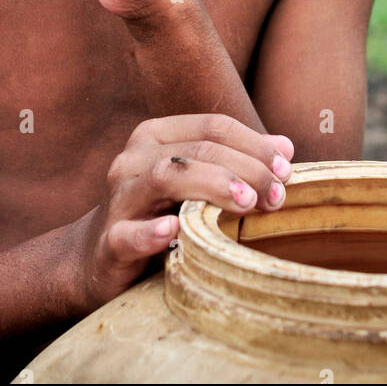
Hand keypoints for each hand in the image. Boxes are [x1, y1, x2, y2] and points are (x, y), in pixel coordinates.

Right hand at [74, 114, 294, 310]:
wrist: (99, 259)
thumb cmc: (159, 214)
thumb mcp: (196, 183)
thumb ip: (236, 163)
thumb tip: (286, 149)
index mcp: (156, 137)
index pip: (213, 126)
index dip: (254, 143)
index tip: (287, 169)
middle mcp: (135, 159)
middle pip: (196, 150)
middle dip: (245, 168)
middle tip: (277, 195)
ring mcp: (120, 199)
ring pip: (165, 176)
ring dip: (212, 185)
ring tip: (247, 203)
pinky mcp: (110, 241)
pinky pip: (128, 234)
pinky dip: (151, 232)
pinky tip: (174, 232)